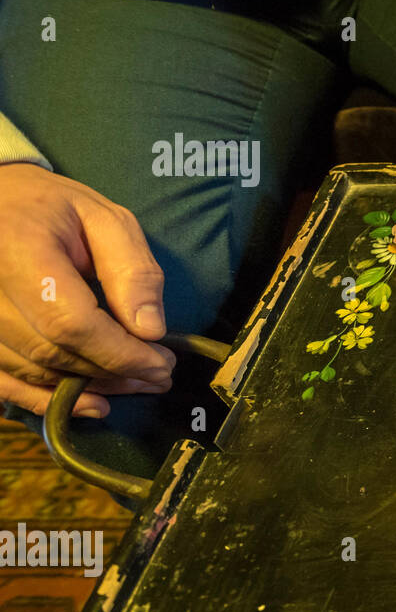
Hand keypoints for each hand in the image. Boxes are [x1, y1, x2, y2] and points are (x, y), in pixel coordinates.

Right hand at [0, 163, 174, 417]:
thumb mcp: (105, 220)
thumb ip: (132, 271)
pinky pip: (0, 381)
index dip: (120, 353)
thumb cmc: (52, 208)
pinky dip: (44, 399)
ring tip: (136, 383)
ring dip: (88, 387)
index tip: (163, 363)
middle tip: (160, 375)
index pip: (69, 322)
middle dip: (113, 371)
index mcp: (17, 248)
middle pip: (51, 351)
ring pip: (30, 371)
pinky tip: (90, 403)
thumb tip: (151, 330)